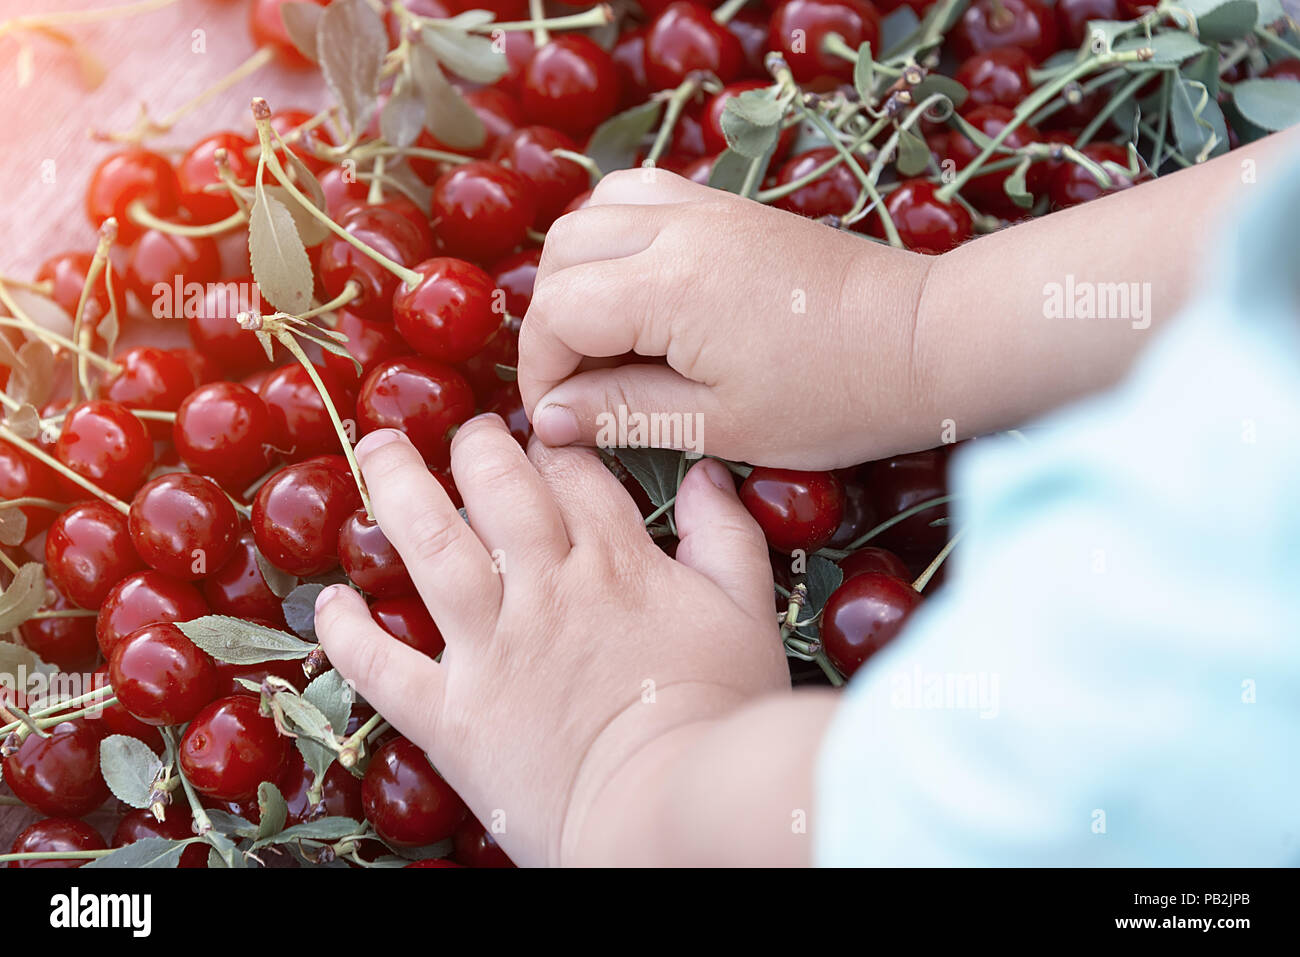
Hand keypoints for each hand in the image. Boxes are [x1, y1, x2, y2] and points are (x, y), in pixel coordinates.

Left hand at [313, 419, 788, 865]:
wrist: (672, 805)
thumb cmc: (719, 712)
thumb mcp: (746, 612)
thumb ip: (726, 535)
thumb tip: (707, 472)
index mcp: (614, 562)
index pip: (571, 473)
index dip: (553, 443)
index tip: (541, 435)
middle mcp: (544, 588)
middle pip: (496, 488)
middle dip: (477, 445)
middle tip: (467, 431)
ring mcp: (491, 648)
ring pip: (431, 546)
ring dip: (397, 491)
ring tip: (377, 451)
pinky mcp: (453, 714)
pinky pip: (383, 667)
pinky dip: (349, 635)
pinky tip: (329, 604)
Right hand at [517, 169, 930, 468]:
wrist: (920, 341)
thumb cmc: (832, 396)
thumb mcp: (719, 425)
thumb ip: (624, 413)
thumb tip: (550, 418)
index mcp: (670, 285)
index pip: (559, 312)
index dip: (541, 371)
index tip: (559, 418)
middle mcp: (678, 227)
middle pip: (564, 253)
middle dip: (553, 322)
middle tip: (580, 384)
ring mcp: (705, 205)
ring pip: (595, 210)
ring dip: (579, 271)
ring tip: (604, 335)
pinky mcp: (729, 205)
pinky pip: (641, 195)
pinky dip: (617, 235)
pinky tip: (637, 287)